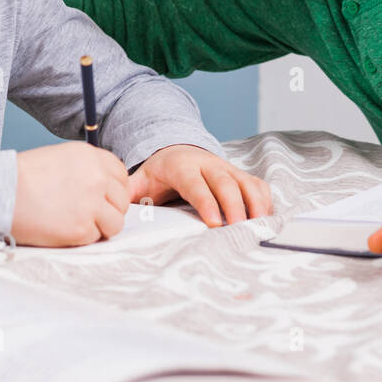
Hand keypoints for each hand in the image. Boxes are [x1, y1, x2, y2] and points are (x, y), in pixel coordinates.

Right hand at [11, 141, 129, 246]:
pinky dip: (83, 237)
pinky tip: (65, 229)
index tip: (104, 197)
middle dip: (109, 209)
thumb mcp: (60, 158)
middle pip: (122, 200)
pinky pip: (96, 237)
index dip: (114, 189)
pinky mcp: (82, 228)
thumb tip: (104, 187)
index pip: (121, 175)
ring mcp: (92, 204)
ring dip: (102, 226)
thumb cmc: (23, 176)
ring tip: (80, 224)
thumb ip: (86, 169)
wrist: (1, 192)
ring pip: (116, 222)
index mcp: (91, 157)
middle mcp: (97, 178)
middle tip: (90, 214)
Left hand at [127, 144, 272, 226]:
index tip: (213, 223)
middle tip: (238, 230)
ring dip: (255, 205)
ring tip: (258, 228)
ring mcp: (228, 169)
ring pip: (246, 183)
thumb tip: (116, 211)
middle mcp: (209, 165)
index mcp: (182, 166)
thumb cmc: (159, 174)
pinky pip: (258, 186)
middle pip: (226, 183)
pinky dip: (265, 202)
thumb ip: (129, 193)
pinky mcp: (241, 175)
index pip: (196, 184)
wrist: (178, 150)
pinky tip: (266, 222)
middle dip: (233, 207)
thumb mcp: (141, 180)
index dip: (206, 202)